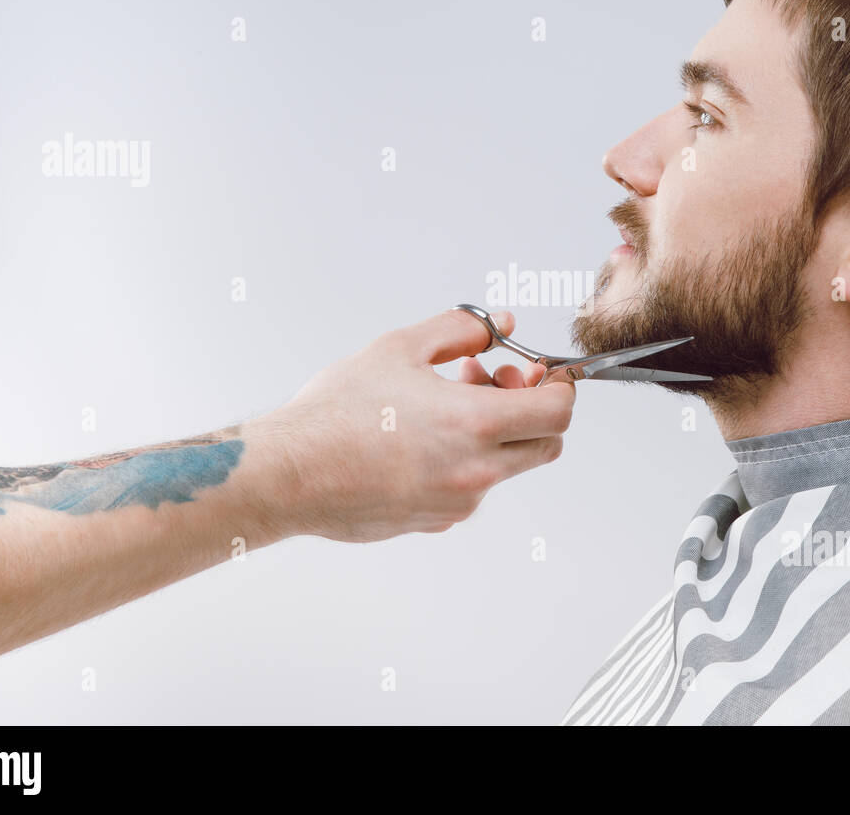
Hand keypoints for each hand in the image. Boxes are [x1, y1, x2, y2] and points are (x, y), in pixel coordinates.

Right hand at [251, 308, 574, 542]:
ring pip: (506, 466)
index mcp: (474, 424)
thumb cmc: (336, 412)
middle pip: (545, 444)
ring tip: (443, 403)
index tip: (540, 372)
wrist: (289, 473)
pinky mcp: (436, 522)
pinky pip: (470, 488)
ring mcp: (457, 504)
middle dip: (532, 409)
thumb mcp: (399, 348)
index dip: (560, 387)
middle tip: (492, 381)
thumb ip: (461, 330)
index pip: (557, 413)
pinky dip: (464, 461)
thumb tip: (501, 327)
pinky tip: (420, 438)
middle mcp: (475, 471)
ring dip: (494, 433)